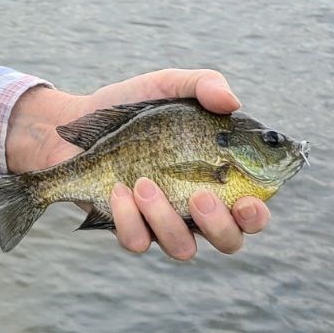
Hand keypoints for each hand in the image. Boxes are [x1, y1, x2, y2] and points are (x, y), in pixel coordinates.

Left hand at [6, 70, 271, 260]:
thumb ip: (204, 85)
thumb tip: (232, 103)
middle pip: (229, 241)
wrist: (76, 123)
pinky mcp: (129, 230)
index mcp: (218, 179)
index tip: (246, 201)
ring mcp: (163, 224)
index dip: (256, 214)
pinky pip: (138, 241)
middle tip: (198, 197)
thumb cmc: (133, 106)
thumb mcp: (168, 86)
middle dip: (218, 225)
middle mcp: (197, 210)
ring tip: (142, 182)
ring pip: (182, 247)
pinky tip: (117, 190)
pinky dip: (128, 218)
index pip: (252, 211)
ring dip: (165, 217)